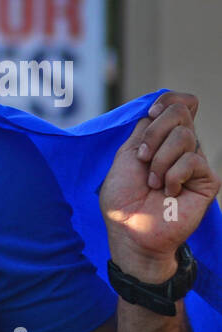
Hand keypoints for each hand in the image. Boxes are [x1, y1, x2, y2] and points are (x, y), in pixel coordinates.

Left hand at [100, 91, 219, 278]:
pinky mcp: (207, 180)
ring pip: (185, 136)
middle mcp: (183, 147)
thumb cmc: (123, 197)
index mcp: (163, 138)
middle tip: (141, 159)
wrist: (130, 229)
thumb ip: (143, 130)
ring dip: (159, 160)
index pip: (179, 103)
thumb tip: (159, 107)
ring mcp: (196, 162)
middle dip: (154, 133)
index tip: (150, 115)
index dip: (166, 102)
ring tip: (151, 183)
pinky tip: (168, 192)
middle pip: (181, 112)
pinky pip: (193, 161)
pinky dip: (172, 176)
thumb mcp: (126, 156)